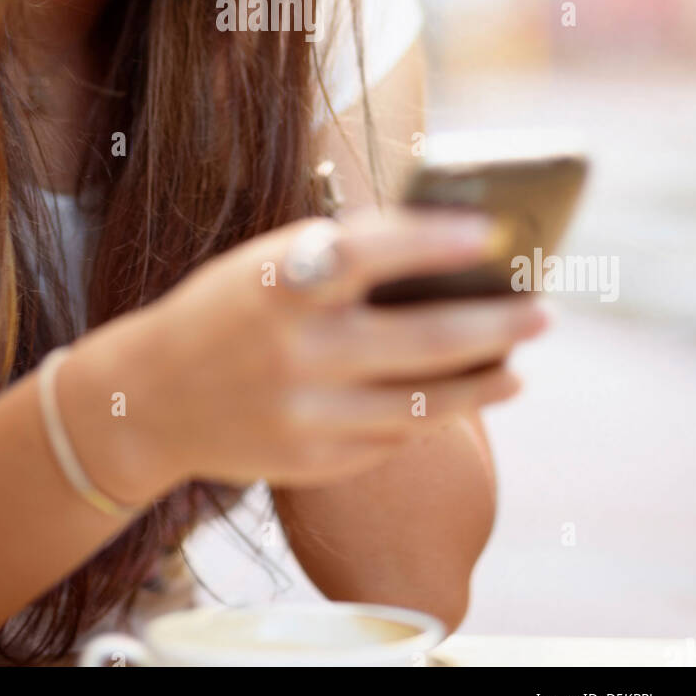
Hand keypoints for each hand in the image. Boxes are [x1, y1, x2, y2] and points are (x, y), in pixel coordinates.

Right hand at [90, 206, 549, 498]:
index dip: (436, 240)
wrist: (149, 400)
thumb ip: (341, 258)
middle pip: (426, 340)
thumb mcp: (266, 265)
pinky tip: (459, 398)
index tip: (494, 233)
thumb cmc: (225, 312)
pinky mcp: (312, 463)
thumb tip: (442, 249)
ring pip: (425, 404)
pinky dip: (433, 416)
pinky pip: (393, 438)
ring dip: (485, 384)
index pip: (373, 252)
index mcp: (281, 284)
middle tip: (545, 314)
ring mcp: (306, 415)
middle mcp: (296, 351)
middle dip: (499, 326)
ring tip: (518, 368)